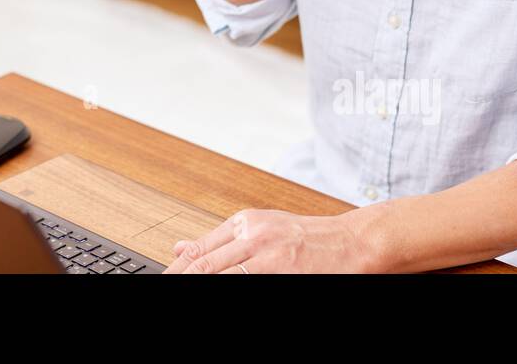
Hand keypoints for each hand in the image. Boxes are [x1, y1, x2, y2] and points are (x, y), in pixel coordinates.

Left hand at [163, 208, 379, 273]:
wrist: (352, 241)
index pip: (199, 251)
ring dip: (203, 284)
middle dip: (182, 278)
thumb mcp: (260, 228)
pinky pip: (249, 285)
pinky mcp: (284, 273)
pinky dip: (232, 288)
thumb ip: (221, 239)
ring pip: (222, 276)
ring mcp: (269, 257)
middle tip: (165, 287)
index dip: (176, 270)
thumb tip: (179, 246)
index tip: (164, 279)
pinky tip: (223, 294)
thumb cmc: (308, 237)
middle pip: (204, 266)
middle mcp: (253, 236)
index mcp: (244, 223)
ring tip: (186, 292)